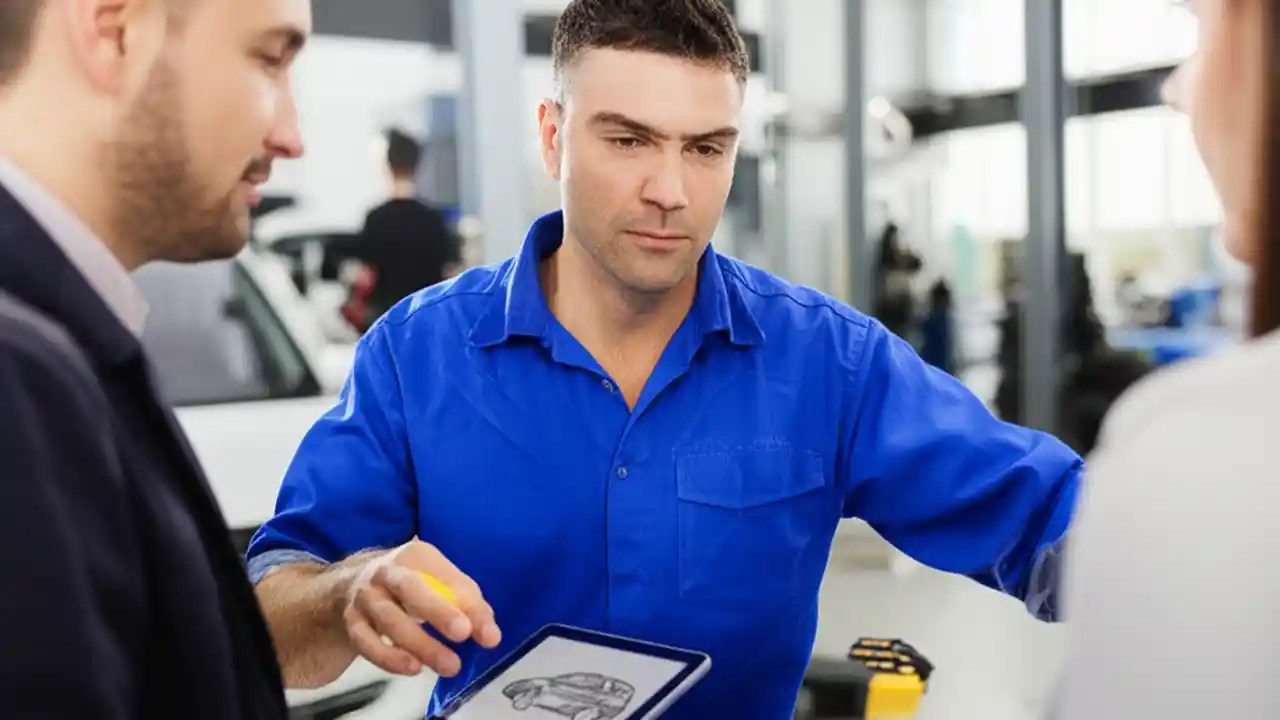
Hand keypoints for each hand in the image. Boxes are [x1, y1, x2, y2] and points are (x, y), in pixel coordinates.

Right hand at [343, 538, 501, 677]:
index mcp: (414, 556)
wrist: (356, 585)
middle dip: (438, 612)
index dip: (466, 603)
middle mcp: (385, 572)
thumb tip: (490, 636)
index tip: (486, 631)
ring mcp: (365, 597)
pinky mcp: (352, 623)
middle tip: (464, 635)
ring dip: (418, 644)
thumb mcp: (442, 584)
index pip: (444, 576)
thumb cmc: (411, 585)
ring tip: (447, 665)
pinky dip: (389, 658)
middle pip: (410, 588)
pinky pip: (367, 642)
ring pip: (388, 618)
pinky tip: (413, 668)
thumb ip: (470, 607)